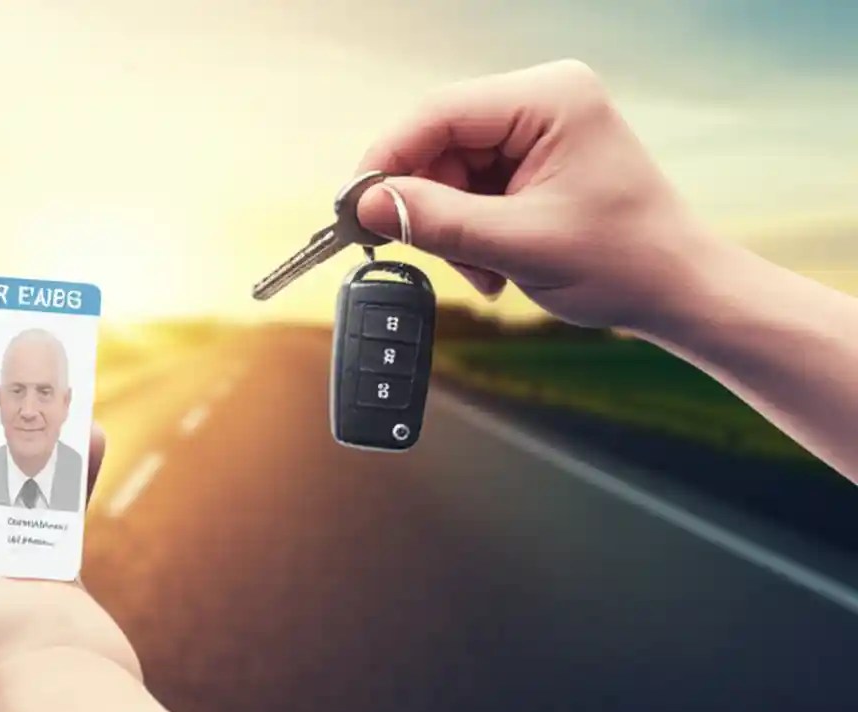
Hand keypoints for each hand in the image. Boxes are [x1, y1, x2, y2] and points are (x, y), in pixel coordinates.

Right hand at [355, 58, 732, 333]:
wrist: (677, 290)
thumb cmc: (625, 261)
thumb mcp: (518, 245)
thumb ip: (438, 222)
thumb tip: (370, 206)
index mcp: (551, 98)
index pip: (440, 112)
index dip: (389, 158)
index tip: (357, 205)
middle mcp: (543, 101)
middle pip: (440, 143)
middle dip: (429, 204)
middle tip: (418, 251)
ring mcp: (538, 130)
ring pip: (450, 171)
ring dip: (451, 226)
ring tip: (484, 269)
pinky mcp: (534, 160)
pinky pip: (472, 188)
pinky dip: (470, 230)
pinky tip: (494, 261)